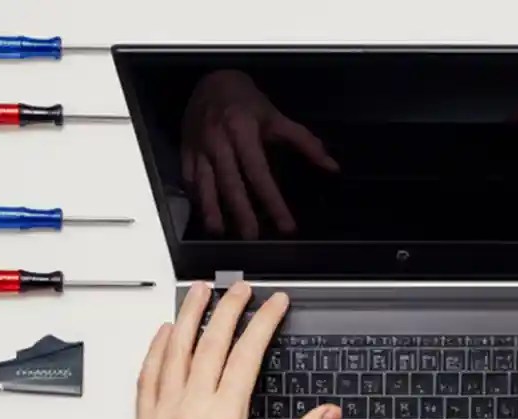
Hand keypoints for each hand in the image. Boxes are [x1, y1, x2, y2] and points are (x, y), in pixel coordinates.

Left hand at [126, 282, 341, 418]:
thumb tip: (326, 415)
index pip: (246, 354)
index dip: (263, 322)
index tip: (274, 304)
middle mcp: (187, 412)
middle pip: (209, 343)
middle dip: (228, 308)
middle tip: (241, 287)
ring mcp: (160, 417)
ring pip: (173, 352)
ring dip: (189, 317)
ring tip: (200, 293)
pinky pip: (147, 377)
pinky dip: (157, 350)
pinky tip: (165, 335)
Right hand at [181, 70, 338, 238]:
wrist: (210, 80)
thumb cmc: (246, 101)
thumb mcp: (277, 117)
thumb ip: (305, 142)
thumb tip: (331, 166)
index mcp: (243, 132)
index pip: (260, 174)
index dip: (273, 201)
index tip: (286, 225)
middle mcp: (219, 143)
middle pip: (231, 184)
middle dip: (241, 213)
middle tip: (252, 238)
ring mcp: (199, 149)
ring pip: (205, 185)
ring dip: (212, 210)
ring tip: (220, 233)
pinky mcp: (185, 152)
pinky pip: (189, 179)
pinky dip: (196, 198)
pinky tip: (204, 215)